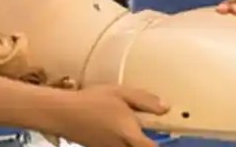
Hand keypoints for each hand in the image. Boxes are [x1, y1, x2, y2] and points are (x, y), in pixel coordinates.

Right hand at [52, 84, 168, 146]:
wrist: (63, 113)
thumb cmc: (92, 101)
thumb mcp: (122, 94)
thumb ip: (145, 101)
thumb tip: (166, 108)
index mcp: (131, 136)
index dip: (162, 146)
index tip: (172, 141)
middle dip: (147, 143)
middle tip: (152, 135)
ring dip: (136, 143)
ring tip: (138, 132)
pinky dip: (125, 143)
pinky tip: (122, 132)